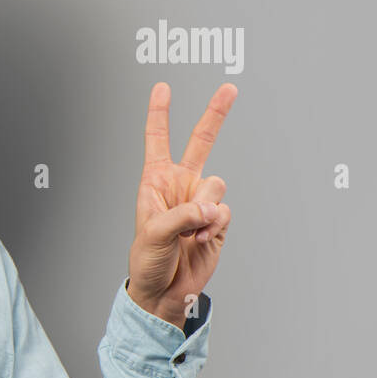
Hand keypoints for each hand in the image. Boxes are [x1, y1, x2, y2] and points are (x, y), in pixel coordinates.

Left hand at [126, 82, 236, 327]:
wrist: (164, 290)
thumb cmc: (147, 260)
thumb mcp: (153, 233)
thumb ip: (182, 214)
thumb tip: (211, 208)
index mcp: (155, 181)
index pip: (157, 140)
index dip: (159, 113)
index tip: (162, 87)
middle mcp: (180, 185)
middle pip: (202, 142)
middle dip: (215, 114)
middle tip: (229, 88)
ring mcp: (201, 201)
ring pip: (217, 185)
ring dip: (204, 210)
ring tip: (188, 232)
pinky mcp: (217, 220)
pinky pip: (224, 211)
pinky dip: (213, 226)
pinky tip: (199, 240)